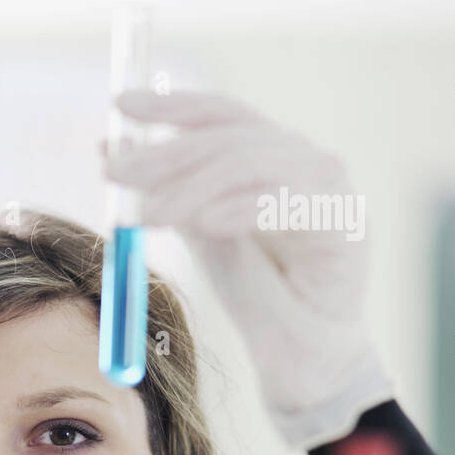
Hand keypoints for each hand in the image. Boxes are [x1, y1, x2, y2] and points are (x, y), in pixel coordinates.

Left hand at [102, 89, 393, 450]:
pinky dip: (240, 207)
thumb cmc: (254, 286)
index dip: (168, 104)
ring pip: (249, 164)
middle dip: (164, 153)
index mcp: (268, 151)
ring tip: (149, 217)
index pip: (216, 113)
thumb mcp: (196, 227)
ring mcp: (328, 185)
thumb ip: (163, 186)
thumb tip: (109, 147)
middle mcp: (301, 157)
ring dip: (191, 186)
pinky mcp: (345, 223)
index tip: (119, 106)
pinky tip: (205, 223)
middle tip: (115, 173)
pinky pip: (287, 203)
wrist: (301, 350)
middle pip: (226, 136)